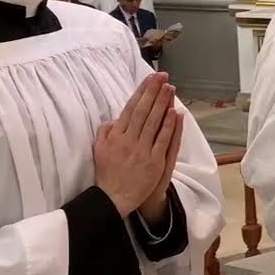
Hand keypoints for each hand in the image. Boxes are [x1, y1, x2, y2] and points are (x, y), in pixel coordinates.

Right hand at [94, 74, 179, 216]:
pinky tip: (175, 112)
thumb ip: (105, 132)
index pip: (130, 108)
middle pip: (143, 111)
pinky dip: (169, 125)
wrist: (113, 198)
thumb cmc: (108, 173)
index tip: (150, 78)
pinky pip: (162, 140)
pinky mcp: (153, 161)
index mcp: (115, 136)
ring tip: (170, 88)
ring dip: (162, 103)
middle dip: (153, 91)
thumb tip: (114, 118)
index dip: (141, 92)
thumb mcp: (99, 150)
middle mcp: (128, 140)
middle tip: (162, 76)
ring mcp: (141, 150)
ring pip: (153, 122)